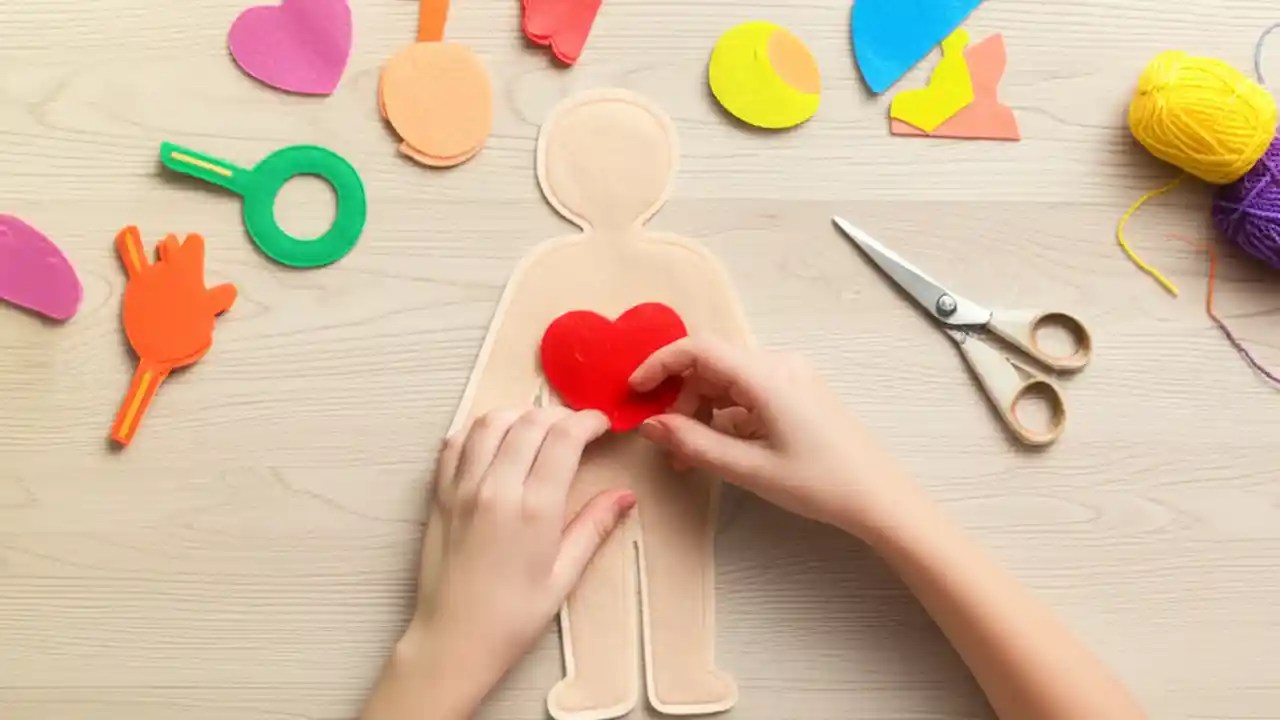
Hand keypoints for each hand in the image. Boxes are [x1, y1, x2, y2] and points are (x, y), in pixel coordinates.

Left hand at [364, 408, 633, 719]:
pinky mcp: (439, 494)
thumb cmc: (512, 618)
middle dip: (559, 414)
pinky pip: (456, 442)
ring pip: (489, 422)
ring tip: (537, 428)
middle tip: (576, 427)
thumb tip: (625, 495)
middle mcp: (496, 488)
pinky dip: (479, 429)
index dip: (587, 421)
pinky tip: (495, 441)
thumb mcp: (563, 576)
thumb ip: (593, 527)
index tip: (601, 425)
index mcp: (533, 510)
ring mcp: (462, 488)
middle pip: (529, 421)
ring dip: (519, 414)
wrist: (452, 640)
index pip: (563, 437)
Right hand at [630, 338, 923, 538]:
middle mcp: (778, 365)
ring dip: (700, 411)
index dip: (660, 364)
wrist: (879, 497)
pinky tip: (719, 450)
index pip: (699, 348)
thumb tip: (651, 425)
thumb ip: (694, 443)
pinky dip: (724, 416)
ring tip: (689, 456)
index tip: (635, 392)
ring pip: (726, 381)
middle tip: (665, 443)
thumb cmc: (819, 484)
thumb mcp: (749, 469)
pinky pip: (746, 393)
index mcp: (767, 376)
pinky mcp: (797, 394)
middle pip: (710, 365)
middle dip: (679, 399)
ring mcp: (790, 377)